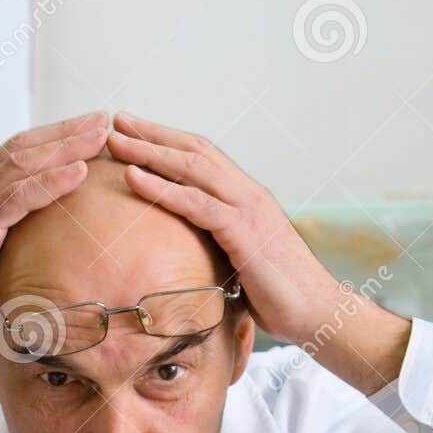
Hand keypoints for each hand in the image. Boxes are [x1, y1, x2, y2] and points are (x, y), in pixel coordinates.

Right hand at [0, 112, 109, 397]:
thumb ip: (0, 242)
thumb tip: (35, 247)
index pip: (13, 154)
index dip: (51, 139)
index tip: (87, 131)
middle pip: (21, 149)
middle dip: (65, 133)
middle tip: (103, 119)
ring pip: (22, 165)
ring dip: (65, 149)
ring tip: (100, 137)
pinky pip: (16, 199)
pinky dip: (50, 182)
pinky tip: (80, 173)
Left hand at [106, 113, 410, 395]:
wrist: (316, 311)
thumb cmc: (278, 294)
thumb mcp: (241, 261)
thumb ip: (218, 246)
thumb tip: (187, 256)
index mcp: (246, 198)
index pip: (202, 158)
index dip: (167, 141)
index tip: (134, 131)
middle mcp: (247, 194)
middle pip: (194, 151)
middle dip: (153, 134)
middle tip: (116, 121)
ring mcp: (247, 209)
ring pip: (191, 168)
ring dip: (149, 151)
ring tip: (115, 140)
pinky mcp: (244, 231)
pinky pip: (195, 203)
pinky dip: (161, 188)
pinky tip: (132, 176)